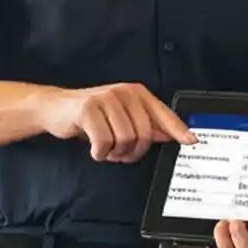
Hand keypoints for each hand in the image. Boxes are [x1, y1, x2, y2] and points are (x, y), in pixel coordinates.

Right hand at [37, 82, 195, 162]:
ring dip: (115, 153)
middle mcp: (124, 92)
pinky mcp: (88, 109)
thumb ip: (146, 125)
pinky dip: (100, 153)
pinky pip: (104, 142)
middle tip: (121, 155)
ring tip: (107, 150)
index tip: (192, 141)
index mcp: (137, 93)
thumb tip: (171, 135)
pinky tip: (95, 149)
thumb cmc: (91, 114)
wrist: (55, 107)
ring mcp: (106, 98)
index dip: (178, 129)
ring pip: (125, 139)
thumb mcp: (121, 117)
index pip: (163, 113)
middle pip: (144, 133)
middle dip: (134, 151)